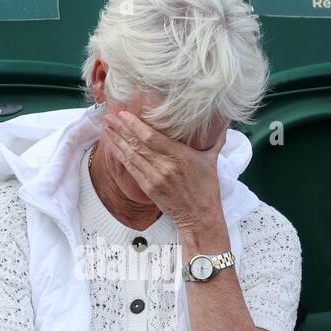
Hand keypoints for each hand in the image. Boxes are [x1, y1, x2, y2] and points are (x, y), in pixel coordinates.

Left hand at [102, 110, 223, 231]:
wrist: (200, 217)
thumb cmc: (207, 188)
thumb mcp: (212, 160)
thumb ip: (216, 139)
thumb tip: (224, 121)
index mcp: (181, 156)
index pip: (152, 137)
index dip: (135, 125)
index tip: (124, 114)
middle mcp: (166, 166)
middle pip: (137, 144)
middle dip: (121, 129)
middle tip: (109, 116)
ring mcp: (155, 178)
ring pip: (131, 155)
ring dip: (117, 140)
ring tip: (107, 127)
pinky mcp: (149, 188)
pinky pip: (131, 169)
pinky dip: (120, 156)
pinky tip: (113, 146)